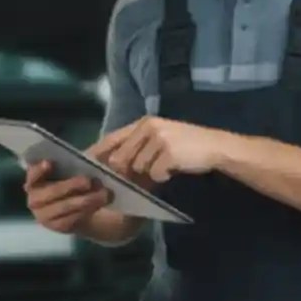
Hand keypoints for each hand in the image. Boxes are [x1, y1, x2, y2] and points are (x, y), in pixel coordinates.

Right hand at [23, 160, 111, 233]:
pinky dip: (87, 210)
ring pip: (64, 206)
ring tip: (104, 194)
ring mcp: (43, 215)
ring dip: (86, 200)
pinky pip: (72, 219)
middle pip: (52, 191)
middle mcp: (33, 199)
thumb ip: (69, 166)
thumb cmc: (69, 182)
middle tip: (89, 181)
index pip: (32, 175)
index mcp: (33, 181)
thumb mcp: (67, 172)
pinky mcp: (56, 226)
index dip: (39, 170)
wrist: (74, 208)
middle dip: (71, 185)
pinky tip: (99, 204)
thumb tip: (87, 161)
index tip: (50, 163)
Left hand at [90, 116, 233, 183]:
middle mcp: (149, 127)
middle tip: (141, 174)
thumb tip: (113, 165)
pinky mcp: (169, 152)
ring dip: (150, 172)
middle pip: (122, 157)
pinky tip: (175, 168)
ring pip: (138, 167)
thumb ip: (138, 148)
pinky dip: (163, 176)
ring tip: (167, 165)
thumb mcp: (160, 140)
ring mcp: (159, 139)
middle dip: (126, 171)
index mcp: (144, 123)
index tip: (85, 163)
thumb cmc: (186, 147)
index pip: (113, 138)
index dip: (98, 152)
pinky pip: (155, 174)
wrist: (216, 147)